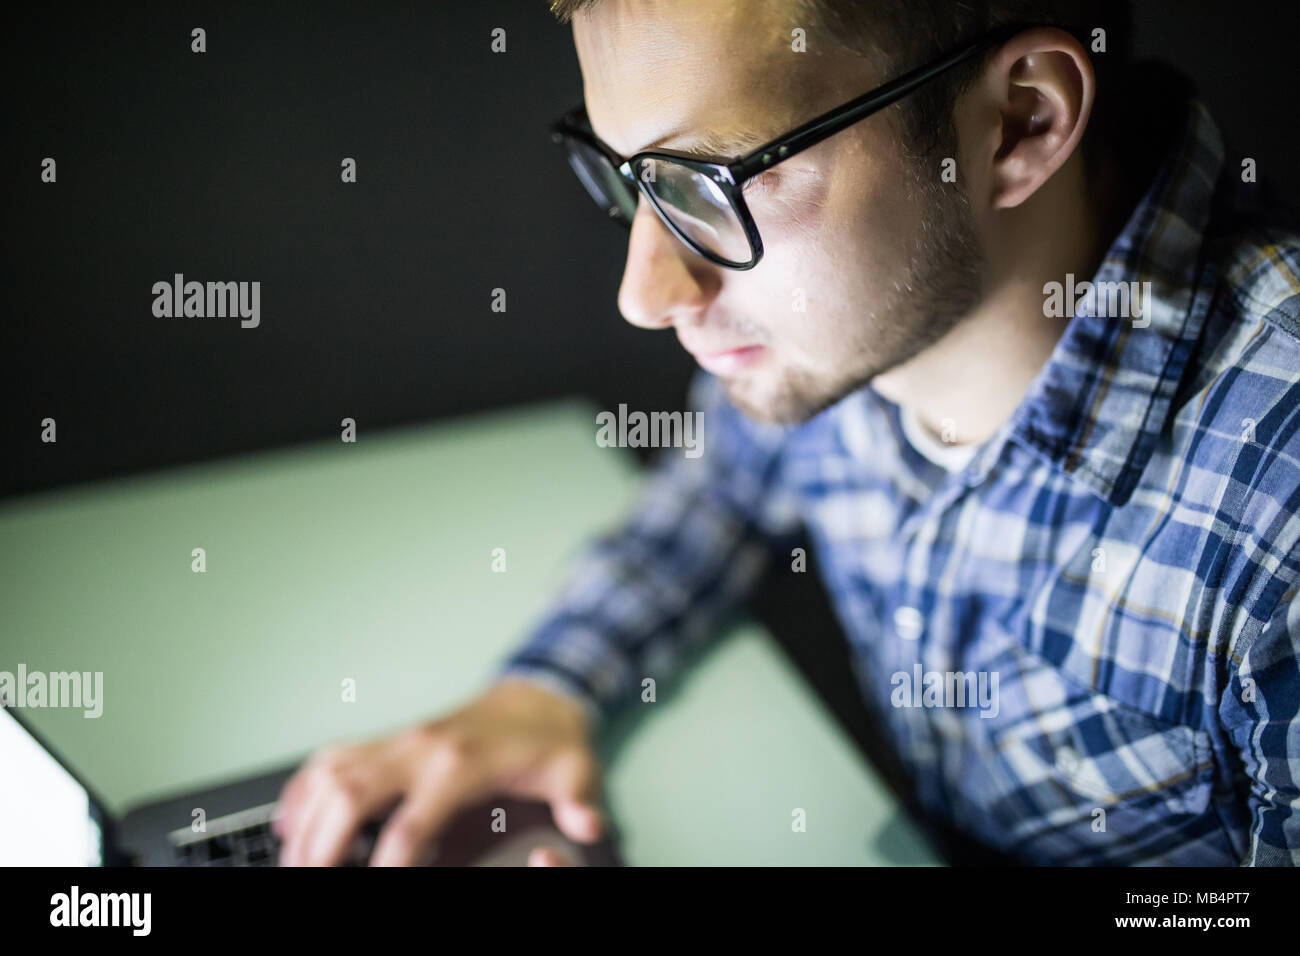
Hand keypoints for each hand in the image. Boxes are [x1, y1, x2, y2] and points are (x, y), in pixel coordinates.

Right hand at [273, 677, 602, 865]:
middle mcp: (421, 748)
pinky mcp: (389, 739)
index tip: (381, 889)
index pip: (411, 824)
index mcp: (462, 764)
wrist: (536, 699)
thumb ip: (579, 802)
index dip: (390, 867)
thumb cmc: (550, 742)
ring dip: (304, 820)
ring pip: (332, 774)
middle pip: (351, 795)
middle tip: (308, 880)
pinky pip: (332, 757)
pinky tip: (290, 821)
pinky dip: (304, 787)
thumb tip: (588, 827)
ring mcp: (400, 740)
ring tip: (293, 862)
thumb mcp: (576, 771)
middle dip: (322, 845)